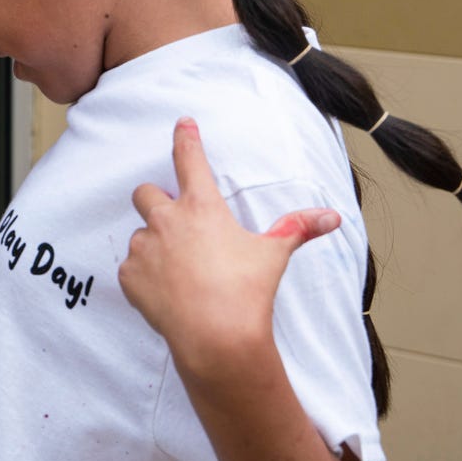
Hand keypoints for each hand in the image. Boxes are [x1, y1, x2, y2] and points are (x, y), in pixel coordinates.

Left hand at [119, 118, 340, 377]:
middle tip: (176, 222)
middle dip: (155, 200)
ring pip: (140, 236)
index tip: (182, 124)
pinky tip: (167, 293)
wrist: (216, 336)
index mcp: (201, 207)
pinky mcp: (129, 276)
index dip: (186, 139)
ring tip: (181, 272)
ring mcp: (143, 248)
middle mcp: (166, 220)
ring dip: (154, 245)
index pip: (189, 160)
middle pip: (145, 193)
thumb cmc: (245, 291)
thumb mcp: (273, 254)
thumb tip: (332, 217)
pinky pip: (131, 269)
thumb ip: (297, 228)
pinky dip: (144, 277)